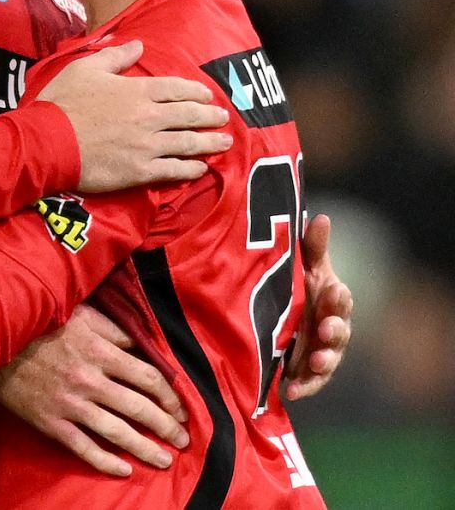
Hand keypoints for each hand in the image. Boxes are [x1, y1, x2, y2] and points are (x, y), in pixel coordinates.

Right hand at [0, 305, 188, 476]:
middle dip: (166, 427)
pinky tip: (123, 470)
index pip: (149, 377)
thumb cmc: (40, 320)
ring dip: (145, 449)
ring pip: (117, 432)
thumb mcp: (81, 313)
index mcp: (100, 351)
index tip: (182, 408)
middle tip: (183, 440)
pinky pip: (84, 447)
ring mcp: (71, 403)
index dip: (171, 395)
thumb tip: (144, 343)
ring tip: (164, 460)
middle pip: (139, 408)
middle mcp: (91, 380)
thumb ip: (114, 329)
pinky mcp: (50, 421)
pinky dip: (106, 462)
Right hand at [33, 40, 231, 190]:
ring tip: (224, 143)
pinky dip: (191, 169)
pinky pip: (174, 171)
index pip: (176, 88)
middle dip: (210, 116)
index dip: (196, 91)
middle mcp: (149, 117)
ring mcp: (147, 146)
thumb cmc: (63, 102)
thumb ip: (114, 56)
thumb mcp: (84, 68)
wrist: (47, 142)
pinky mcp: (140, 172)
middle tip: (223, 118)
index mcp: (137, 90)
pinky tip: (200, 168)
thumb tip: (138, 45)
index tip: (207, 95)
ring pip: (188, 144)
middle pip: (189, 116)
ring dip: (210, 143)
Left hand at [284, 214, 352, 399]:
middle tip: (326, 329)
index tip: (334, 291)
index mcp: (332, 300)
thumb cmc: (294, 282)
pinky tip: (290, 391)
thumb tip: (321, 217)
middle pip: (339, 332)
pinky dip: (302, 386)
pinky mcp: (304, 369)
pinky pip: (308, 381)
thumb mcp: (302, 263)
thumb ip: (312, 245)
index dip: (339, 299)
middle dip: (334, 331)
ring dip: (324, 362)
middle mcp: (330, 327)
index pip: (341, 300)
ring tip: (316, 363)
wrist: (267, 308)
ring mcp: (319, 350)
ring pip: (328, 359)